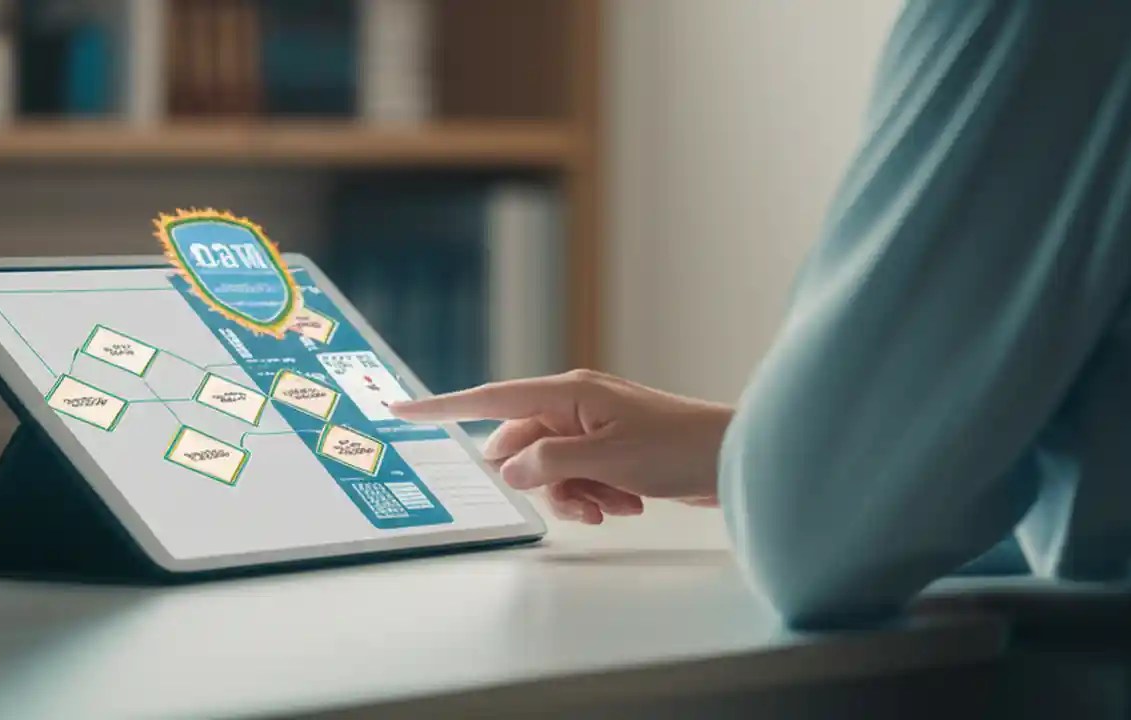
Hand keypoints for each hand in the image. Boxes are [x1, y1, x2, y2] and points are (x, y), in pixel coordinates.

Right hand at [390, 370, 733, 524]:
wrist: (729, 458)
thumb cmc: (676, 448)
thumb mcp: (605, 459)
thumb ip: (548, 462)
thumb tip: (507, 467)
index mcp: (567, 393)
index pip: (490, 400)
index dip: (443, 407)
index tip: (401, 409)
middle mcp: (573, 406)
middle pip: (520, 448)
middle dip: (542, 481)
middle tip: (584, 498)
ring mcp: (590, 428)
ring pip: (547, 469)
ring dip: (572, 495)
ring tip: (614, 502)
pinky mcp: (606, 450)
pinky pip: (574, 478)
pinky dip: (592, 495)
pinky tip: (625, 501)